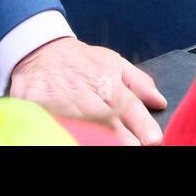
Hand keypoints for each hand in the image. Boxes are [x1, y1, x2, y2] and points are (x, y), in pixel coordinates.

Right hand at [8, 37, 167, 144]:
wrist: (42, 48)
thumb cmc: (82, 61)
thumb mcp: (113, 62)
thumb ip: (138, 82)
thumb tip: (159, 101)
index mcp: (107, 79)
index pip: (128, 103)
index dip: (140, 123)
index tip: (152, 139)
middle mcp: (86, 87)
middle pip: (104, 115)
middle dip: (119, 134)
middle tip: (132, 146)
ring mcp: (60, 94)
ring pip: (78, 118)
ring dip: (92, 134)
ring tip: (103, 146)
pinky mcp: (36, 100)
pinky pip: (48, 117)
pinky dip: (58, 127)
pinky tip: (67, 136)